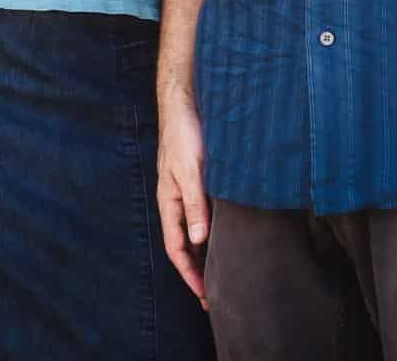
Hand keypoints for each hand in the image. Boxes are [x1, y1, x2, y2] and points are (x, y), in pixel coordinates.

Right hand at [155, 87, 209, 306]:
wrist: (185, 101)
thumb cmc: (184, 133)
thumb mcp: (191, 170)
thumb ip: (195, 204)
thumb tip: (198, 240)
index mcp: (169, 202)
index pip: (176, 248)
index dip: (189, 274)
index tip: (204, 296)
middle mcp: (177, 200)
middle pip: (185, 244)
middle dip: (197, 271)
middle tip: (214, 295)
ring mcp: (188, 190)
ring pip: (195, 230)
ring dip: (205, 252)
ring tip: (223, 272)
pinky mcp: (200, 180)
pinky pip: (204, 213)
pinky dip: (213, 230)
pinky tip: (228, 234)